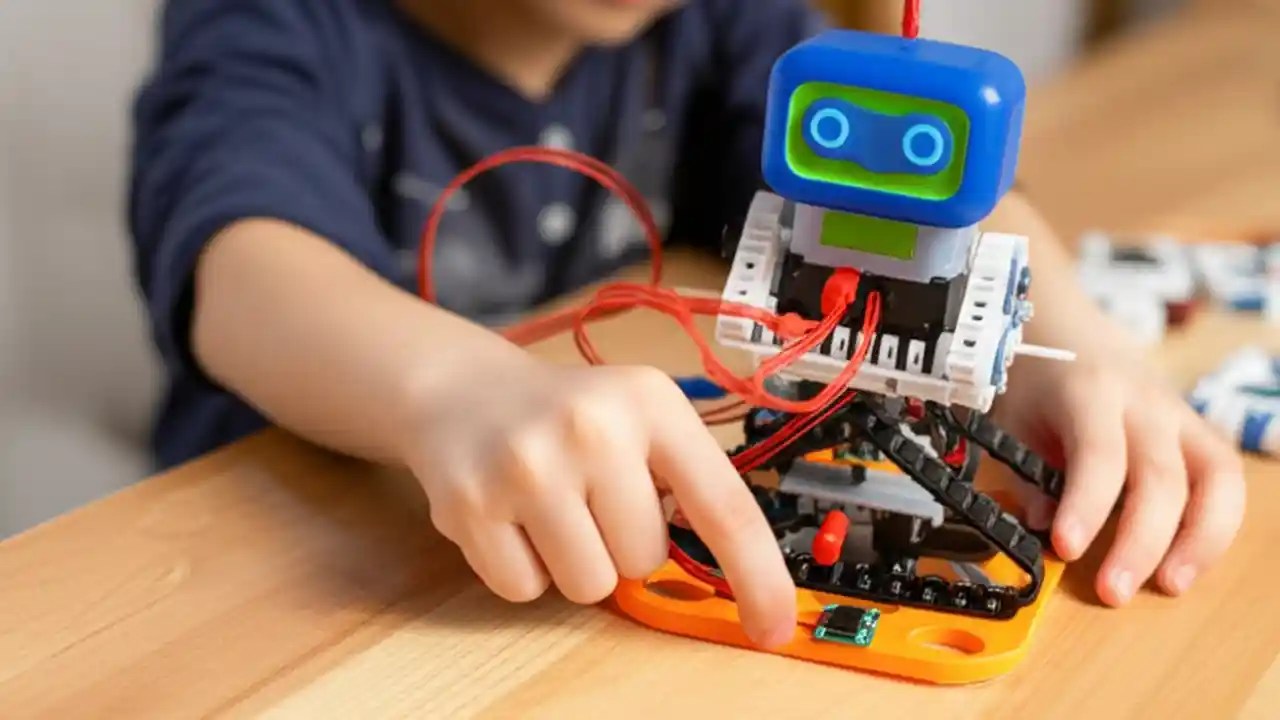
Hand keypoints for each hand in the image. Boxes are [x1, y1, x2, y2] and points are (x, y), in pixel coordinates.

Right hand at [403, 356, 796, 646]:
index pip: (721, 506)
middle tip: (591, 497)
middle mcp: (591, 426)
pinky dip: (524, 569)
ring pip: (590, 585)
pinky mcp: (470, 505)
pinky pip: (526, 590)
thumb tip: (739, 575)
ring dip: (576, 562)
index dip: (757, 575)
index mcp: (650, 402)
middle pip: (645, 559)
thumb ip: (688, 481)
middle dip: (624, 544)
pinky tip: (512, 517)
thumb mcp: (641, 417)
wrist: (463, 391)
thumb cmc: (571, 418)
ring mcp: (525, 466)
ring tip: (552, 508)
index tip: (774, 625)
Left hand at [997, 355, 1246, 605]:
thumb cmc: (1036, 377)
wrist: (1064, 325)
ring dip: (1200, 539)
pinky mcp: (1199, 433)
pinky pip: (1224, 481)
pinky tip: (1188, 561)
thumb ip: (1027, 475)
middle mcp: (1146, 402)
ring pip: (1217, 478)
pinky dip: (1215, 525)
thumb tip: (1042, 528)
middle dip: (1142, 542)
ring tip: (1171, 584)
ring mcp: (1181, 416)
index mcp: (1091, 392)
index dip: (1086, 506)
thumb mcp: (1012, 420)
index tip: (1066, 549)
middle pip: (1162, 476)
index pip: (1100, 454)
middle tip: (1114, 591)